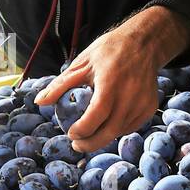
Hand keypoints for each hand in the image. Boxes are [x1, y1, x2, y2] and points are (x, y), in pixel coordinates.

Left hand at [34, 6, 189, 152]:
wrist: (143, 44)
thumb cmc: (108, 52)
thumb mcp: (81, 63)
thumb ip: (60, 84)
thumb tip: (39, 102)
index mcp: (111, 82)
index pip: (96, 115)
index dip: (82, 130)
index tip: (70, 133)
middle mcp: (130, 95)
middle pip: (109, 131)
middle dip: (90, 144)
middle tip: (77, 145)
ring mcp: (143, 102)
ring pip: (120, 131)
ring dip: (103, 138)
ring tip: (89, 136)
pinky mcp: (150, 107)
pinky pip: (131, 126)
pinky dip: (116, 130)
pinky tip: (106, 126)